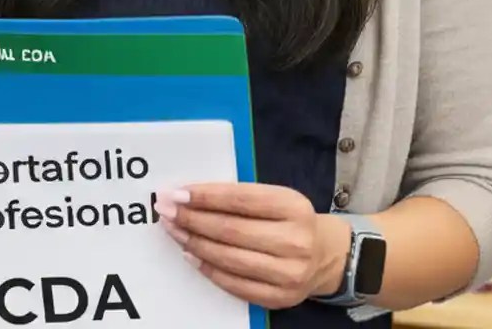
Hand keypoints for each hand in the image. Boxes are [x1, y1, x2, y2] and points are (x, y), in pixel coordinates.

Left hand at [154, 183, 350, 309]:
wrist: (325, 256)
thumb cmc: (291, 220)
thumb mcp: (277, 198)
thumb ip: (241, 197)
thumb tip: (189, 196)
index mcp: (294, 207)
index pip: (240, 200)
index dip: (205, 196)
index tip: (176, 193)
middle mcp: (295, 241)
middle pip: (231, 230)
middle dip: (192, 219)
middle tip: (166, 211)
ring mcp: (289, 273)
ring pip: (228, 258)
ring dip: (194, 243)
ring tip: (173, 230)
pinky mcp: (279, 297)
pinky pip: (234, 283)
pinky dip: (208, 268)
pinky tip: (190, 255)